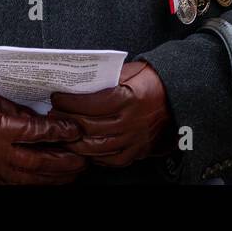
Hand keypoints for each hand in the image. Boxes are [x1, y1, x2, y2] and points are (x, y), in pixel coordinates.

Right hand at [0, 90, 88, 184]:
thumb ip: (21, 112)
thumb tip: (46, 119)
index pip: (36, 132)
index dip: (58, 131)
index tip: (75, 130)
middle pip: (38, 161)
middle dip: (64, 161)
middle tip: (83, 159)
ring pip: (31, 178)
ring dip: (56, 177)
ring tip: (74, 173)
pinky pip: (19, 185)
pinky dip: (38, 184)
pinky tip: (53, 180)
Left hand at [48, 60, 173, 167]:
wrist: (176, 95)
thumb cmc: (151, 80)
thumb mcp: (127, 71)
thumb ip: (104, 79)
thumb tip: (76, 83)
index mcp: (127, 98)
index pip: (89, 104)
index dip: (69, 102)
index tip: (57, 98)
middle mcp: (130, 121)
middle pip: (88, 126)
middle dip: (67, 121)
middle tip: (55, 114)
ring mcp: (133, 138)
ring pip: (96, 147)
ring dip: (75, 141)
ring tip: (64, 132)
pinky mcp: (137, 150)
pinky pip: (111, 159)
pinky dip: (95, 155)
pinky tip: (84, 147)